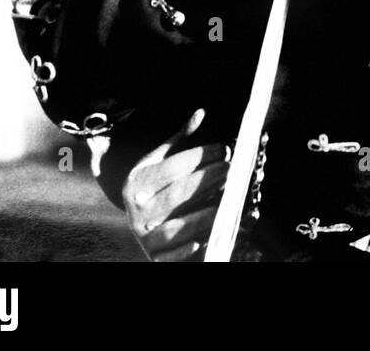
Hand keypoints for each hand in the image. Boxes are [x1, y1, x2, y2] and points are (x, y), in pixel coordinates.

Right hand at [122, 109, 229, 262]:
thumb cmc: (155, 186)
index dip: (200, 157)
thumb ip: (179, 140)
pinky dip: (186, 249)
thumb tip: (201, 112)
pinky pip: (171, 255)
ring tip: (229, 200)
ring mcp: (145, 234)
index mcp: (137, 182)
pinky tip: (203, 239)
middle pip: (177, 195)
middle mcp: (138, 209)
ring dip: (204, 214)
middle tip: (233, 168)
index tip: (225, 149)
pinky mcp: (155, 256)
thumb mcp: (159, 162)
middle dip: (207, 180)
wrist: (137, 223)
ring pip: (176, 226)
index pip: (171, 167)